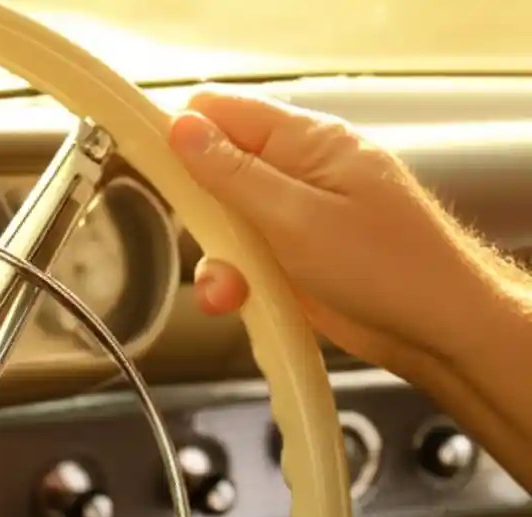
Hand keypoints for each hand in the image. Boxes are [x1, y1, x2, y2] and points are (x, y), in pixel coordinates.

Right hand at [168, 90, 502, 369]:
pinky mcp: (292, 257)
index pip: (223, 111)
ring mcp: (294, 216)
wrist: (438, 330)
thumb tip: (182, 127)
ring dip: (217, 258)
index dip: (182, 133)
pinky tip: (241, 302)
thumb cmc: (387, 266)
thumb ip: (233, 174)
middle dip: (199, 211)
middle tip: (209, 239)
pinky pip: (243, 259)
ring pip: (222, 224)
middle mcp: (297, 171)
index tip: (153, 169)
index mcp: (305, 141)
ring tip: (232, 289)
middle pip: (215, 169)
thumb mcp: (296, 217)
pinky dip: (235, 281)